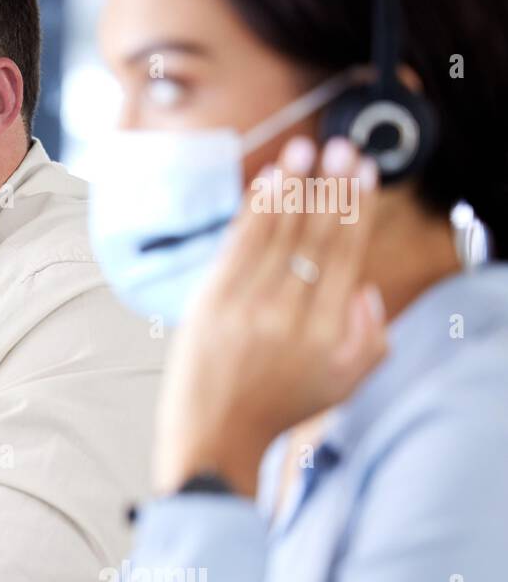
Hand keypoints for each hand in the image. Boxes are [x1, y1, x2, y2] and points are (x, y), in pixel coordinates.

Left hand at [153, 136, 388, 496]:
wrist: (216, 436)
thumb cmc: (280, 407)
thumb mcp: (346, 383)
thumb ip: (371, 335)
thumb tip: (363, 286)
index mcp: (328, 332)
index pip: (345, 254)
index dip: (355, 207)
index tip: (362, 171)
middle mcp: (290, 316)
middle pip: (315, 235)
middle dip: (329, 184)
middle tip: (339, 145)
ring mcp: (247, 308)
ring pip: (276, 233)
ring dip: (293, 185)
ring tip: (303, 148)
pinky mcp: (211, 302)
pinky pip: (238, 244)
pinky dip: (255, 210)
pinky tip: (269, 183)